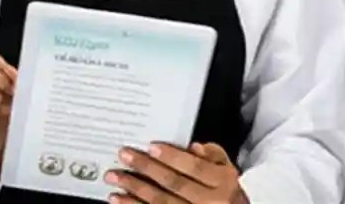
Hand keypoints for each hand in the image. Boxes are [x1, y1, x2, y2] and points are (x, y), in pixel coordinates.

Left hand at [106, 142, 248, 203]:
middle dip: (146, 169)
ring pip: (161, 203)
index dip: (172, 157)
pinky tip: (119, 200)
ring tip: (115, 178)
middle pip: (174, 184)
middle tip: (125, 155)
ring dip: (134, 190)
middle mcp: (211, 203)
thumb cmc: (229, 193)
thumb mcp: (229, 170)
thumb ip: (213, 155)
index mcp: (224, 184)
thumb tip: (193, 147)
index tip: (151, 147)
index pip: (195, 167)